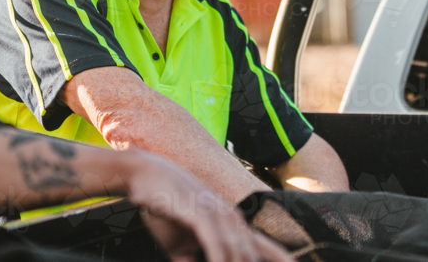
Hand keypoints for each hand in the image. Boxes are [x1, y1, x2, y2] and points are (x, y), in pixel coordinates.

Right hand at [122, 151, 293, 261]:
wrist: (145, 175)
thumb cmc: (166, 208)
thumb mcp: (180, 245)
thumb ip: (192, 261)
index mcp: (232, 225)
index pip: (267, 249)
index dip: (282, 260)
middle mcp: (231, 218)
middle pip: (253, 254)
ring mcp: (216, 213)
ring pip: (238, 252)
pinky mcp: (199, 212)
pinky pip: (215, 243)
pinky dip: (220, 260)